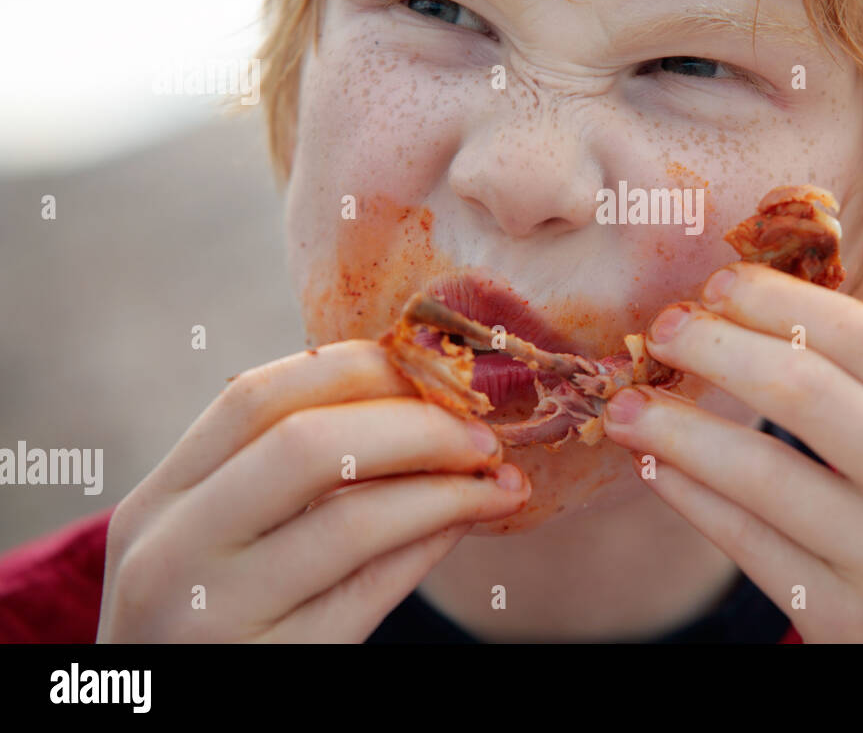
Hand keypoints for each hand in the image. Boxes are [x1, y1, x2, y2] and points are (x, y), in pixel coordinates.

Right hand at [97, 341, 529, 641]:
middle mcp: (169, 553)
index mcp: (159, 501)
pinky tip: (468, 523)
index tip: (430, 369)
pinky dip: (432, 543)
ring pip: (352, 520)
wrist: (172, 719)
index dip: (357, 369)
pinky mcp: (272, 668)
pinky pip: (373, 591)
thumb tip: (424, 406)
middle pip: (307, 445)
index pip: (256, 397)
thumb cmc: (214, 620)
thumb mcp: (219, 543)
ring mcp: (213, 618)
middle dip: (416, 425)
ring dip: (446, 489)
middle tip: (481, 434)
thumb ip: (288, 478)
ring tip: (498, 481)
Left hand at [601, 262, 862, 641]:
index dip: (778, 300)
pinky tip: (655, 465)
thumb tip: (756, 310)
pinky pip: (743, 541)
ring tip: (626, 405)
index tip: (719, 282)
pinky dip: (688, 493)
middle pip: (803, 390)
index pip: (862, 337)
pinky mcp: (845, 625)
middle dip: (716, 347)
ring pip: (758, 471)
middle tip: (663, 329)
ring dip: (676, 426)